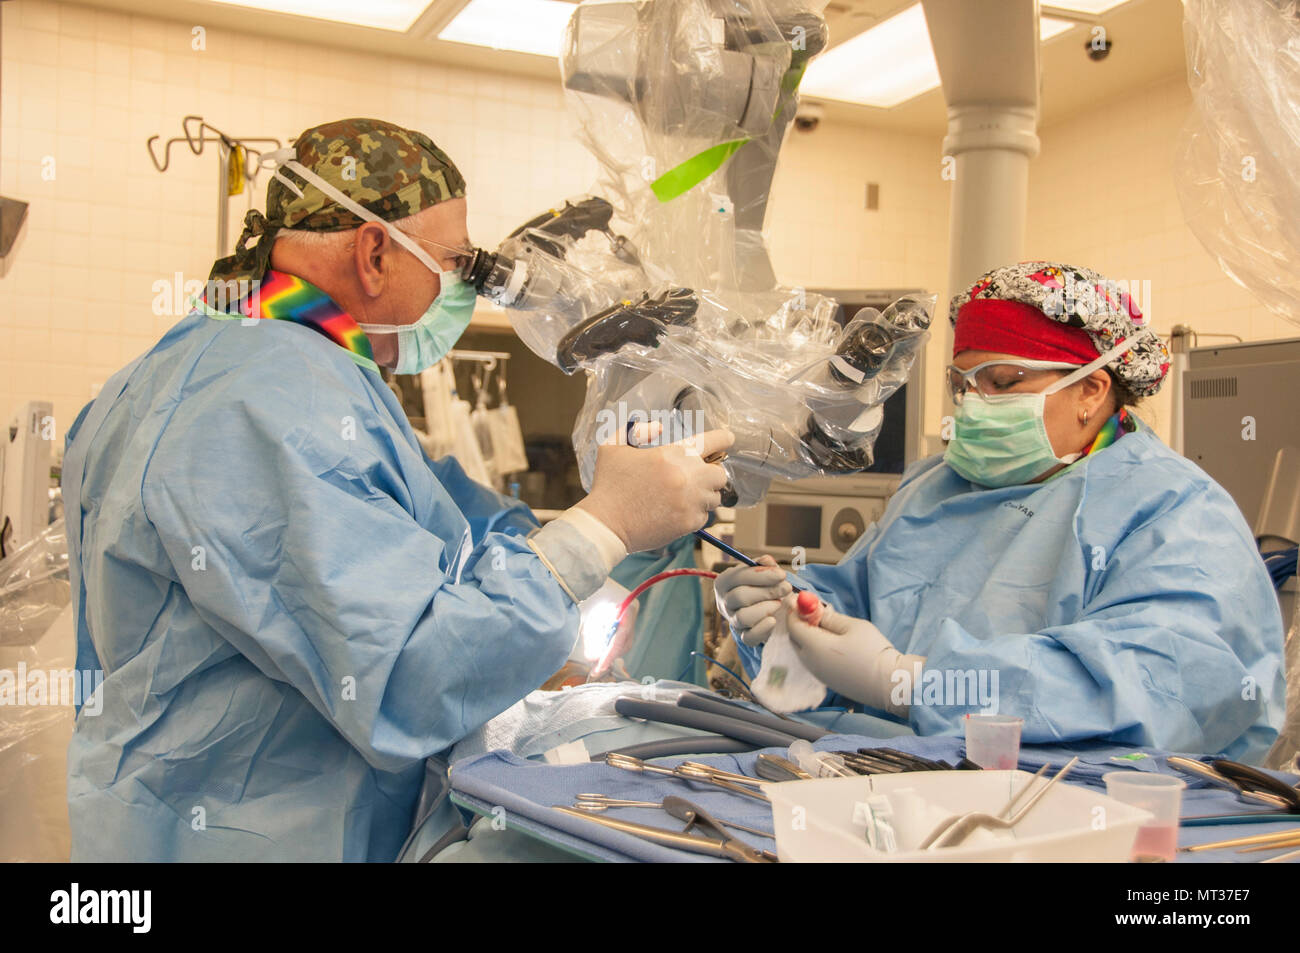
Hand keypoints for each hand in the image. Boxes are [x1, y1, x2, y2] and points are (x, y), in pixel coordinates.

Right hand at [576, 425, 732, 552]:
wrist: (606, 523)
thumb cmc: (608, 484)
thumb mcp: (613, 446)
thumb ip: (637, 430)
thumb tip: (659, 428)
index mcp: (671, 454)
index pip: (712, 441)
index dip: (723, 438)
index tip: (728, 438)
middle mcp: (686, 476)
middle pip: (720, 473)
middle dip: (711, 474)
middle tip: (697, 477)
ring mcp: (690, 501)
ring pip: (714, 497)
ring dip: (704, 495)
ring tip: (684, 496)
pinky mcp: (689, 523)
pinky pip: (704, 516)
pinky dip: (694, 514)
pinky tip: (676, 512)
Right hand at [714, 555, 791, 645]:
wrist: (764, 608)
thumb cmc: (761, 586)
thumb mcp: (763, 573)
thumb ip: (765, 565)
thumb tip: (767, 561)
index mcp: (724, 582)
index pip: (738, 576)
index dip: (762, 575)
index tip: (782, 574)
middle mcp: (724, 602)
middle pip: (740, 596)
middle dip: (767, 591)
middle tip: (786, 588)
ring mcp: (732, 620)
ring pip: (743, 617)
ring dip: (765, 609)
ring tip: (778, 603)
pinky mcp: (742, 636)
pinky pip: (749, 636)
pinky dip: (763, 629)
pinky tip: (773, 620)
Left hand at [784, 599, 914, 713]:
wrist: (889, 683)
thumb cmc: (872, 651)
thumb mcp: (853, 626)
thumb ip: (829, 617)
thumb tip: (813, 610)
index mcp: (813, 646)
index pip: (793, 625)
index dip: (794, 612)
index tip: (800, 601)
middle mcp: (810, 662)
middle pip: (795, 639)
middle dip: (799, 624)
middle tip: (813, 613)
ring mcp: (817, 674)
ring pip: (803, 651)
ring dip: (807, 637)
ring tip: (825, 627)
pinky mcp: (826, 681)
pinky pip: (812, 661)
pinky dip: (815, 649)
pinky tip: (831, 644)